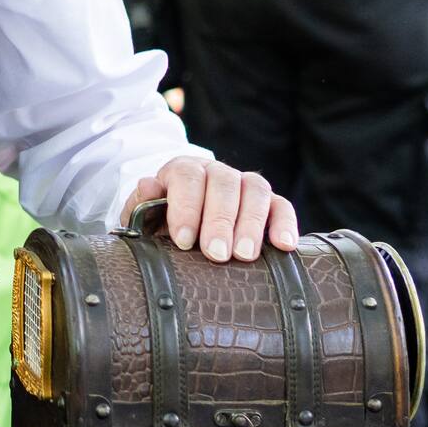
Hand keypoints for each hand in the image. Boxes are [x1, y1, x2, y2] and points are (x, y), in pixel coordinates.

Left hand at [120, 157, 297, 261]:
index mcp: (183, 171)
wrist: (184, 228)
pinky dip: (286, 224)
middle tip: (216, 254)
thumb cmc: (162, 224)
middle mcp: (217, 172)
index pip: (187, 178)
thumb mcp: (144, 216)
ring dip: (251, 224)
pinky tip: (284, 246)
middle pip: (223, 184)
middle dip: (219, 220)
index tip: (182, 240)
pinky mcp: (270, 204)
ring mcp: (245, 185)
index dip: (186, 207)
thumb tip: (148, 186)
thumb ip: (142, 203)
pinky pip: (282, 207)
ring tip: (244, 255)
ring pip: (255, 191)